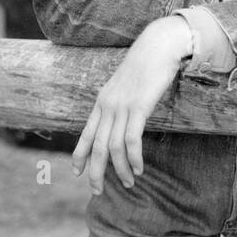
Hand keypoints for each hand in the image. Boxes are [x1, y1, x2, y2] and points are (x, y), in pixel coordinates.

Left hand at [72, 16, 192, 194]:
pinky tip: (139, 168)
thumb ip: (122, 101)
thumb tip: (126, 117)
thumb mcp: (127, 84)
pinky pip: (131, 140)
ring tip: (128, 183)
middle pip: (96, 147)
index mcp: (102, 101)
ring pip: (113, 148)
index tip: (78, 173)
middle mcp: (107, 106)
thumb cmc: (148, 63)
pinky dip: (133, 158)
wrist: (159, 45)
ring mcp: (122, 107)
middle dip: (95, 173)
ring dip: (120, 169)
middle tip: (98, 191)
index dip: (79, 156)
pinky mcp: (138, 107)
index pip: (85, 134)